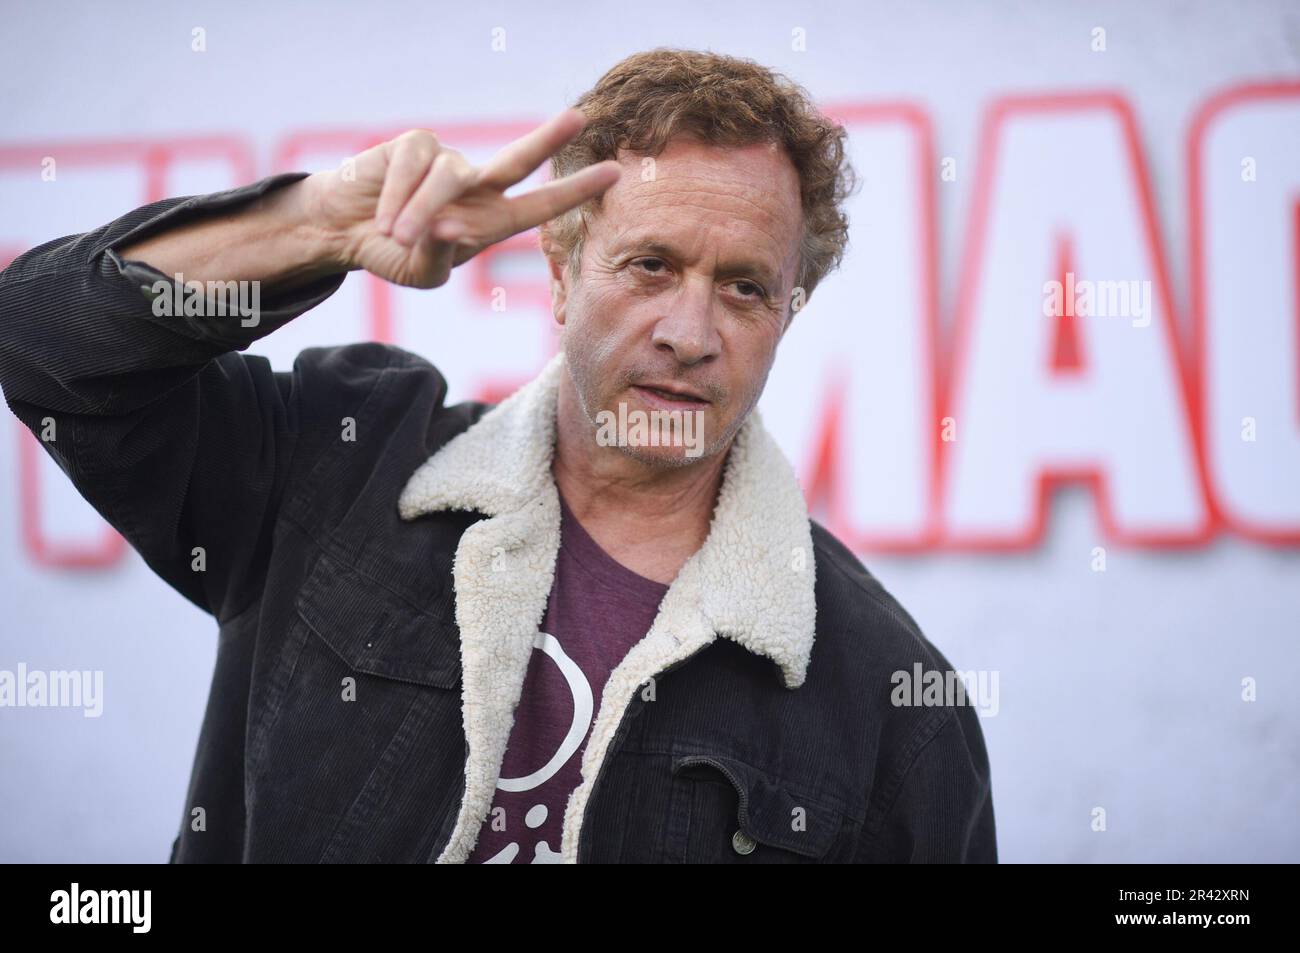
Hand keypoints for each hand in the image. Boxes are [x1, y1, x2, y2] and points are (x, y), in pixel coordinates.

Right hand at [305, 108, 620, 288]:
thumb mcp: (421, 271)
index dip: (575, 192)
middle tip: (579, 118)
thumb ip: (440, 255)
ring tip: (395, 235)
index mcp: (490, 221)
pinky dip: (396, 197)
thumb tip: (448, 226)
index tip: (613, 174)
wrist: (345, 231)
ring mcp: (448, 162)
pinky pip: (414, 168)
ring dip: (419, 212)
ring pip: (447, 180)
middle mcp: (477, 187)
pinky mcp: (416, 145)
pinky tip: (381, 215)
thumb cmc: (391, 253)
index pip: (540, 206)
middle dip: (547, 139)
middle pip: (518, 159)